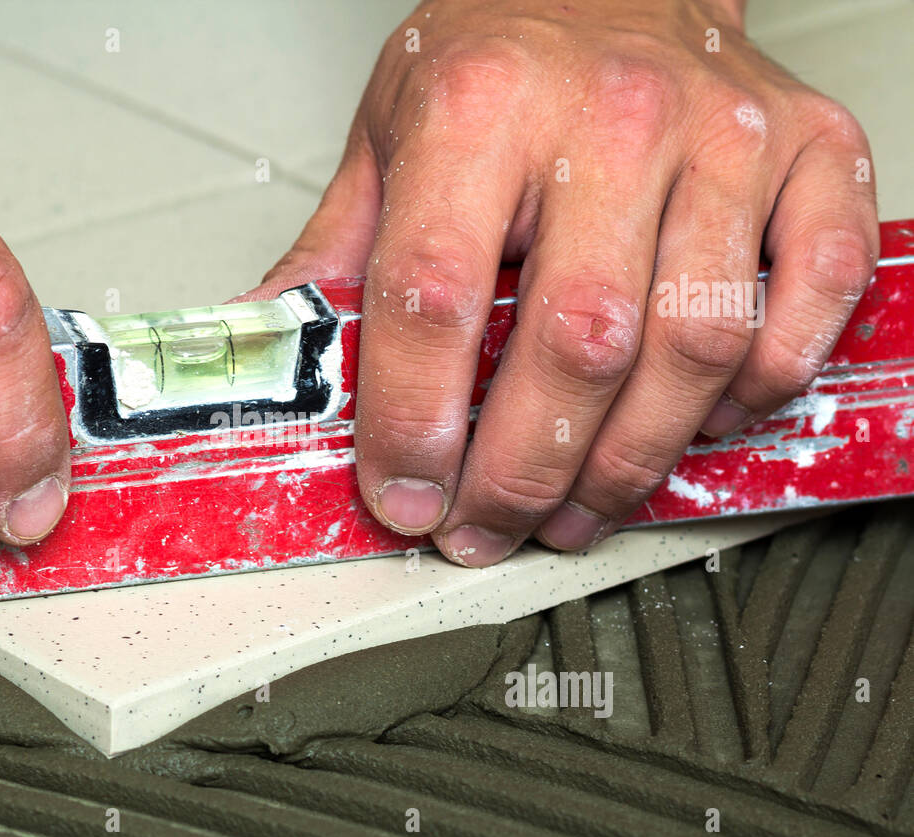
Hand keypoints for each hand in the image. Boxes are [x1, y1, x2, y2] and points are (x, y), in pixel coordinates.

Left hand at [241, 0, 877, 563]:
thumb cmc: (499, 58)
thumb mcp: (387, 140)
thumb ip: (336, 256)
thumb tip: (274, 351)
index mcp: (479, 109)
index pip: (434, 295)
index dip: (415, 422)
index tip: (405, 493)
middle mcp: (611, 117)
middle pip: (576, 344)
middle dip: (523, 474)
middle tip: (488, 524)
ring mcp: (724, 135)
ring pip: (695, 344)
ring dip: (629, 461)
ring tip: (576, 507)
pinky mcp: (811, 153)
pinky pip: (816, 294)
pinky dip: (764, 385)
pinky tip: (700, 421)